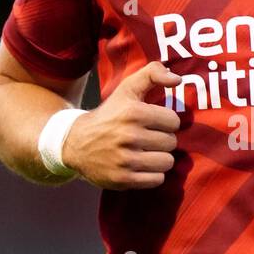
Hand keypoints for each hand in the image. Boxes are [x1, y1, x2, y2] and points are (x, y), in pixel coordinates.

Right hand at [62, 59, 181, 188]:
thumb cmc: (109, 114)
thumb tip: (178, 79)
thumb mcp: (127, 89)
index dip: (166, 122)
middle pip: (171, 143)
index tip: (154, 123)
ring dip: (160, 158)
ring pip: (167, 162)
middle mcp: (130, 136)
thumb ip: (152, 74)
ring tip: (147, 152)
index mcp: (134, 112)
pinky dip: (153, 175)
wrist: (76, 143)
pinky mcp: (124, 179)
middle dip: (162, 140)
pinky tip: (142, 166)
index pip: (173, 121)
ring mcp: (126, 160)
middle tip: (149, 138)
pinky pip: (157, 180)